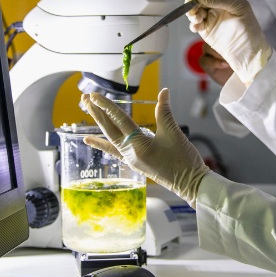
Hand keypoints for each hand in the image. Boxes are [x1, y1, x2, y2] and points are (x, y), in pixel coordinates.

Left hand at [82, 88, 208, 204]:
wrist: (190, 184)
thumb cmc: (184, 160)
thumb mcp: (174, 133)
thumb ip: (165, 111)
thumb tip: (163, 92)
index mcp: (139, 145)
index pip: (119, 121)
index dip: (107, 106)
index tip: (94, 96)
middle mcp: (131, 153)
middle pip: (109, 129)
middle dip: (96, 113)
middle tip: (84, 98)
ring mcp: (131, 159)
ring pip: (110, 138)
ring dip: (99, 123)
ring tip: (87, 111)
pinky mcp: (134, 162)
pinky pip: (113, 150)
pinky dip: (102, 143)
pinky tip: (89, 139)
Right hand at [185, 0, 272, 84]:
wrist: (249, 53)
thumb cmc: (250, 30)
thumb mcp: (239, 8)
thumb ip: (220, 0)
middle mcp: (217, 6)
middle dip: (193, 2)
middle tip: (193, 9)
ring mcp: (210, 18)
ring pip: (195, 10)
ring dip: (192, 13)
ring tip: (197, 19)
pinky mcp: (206, 30)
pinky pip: (195, 24)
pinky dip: (193, 24)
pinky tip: (197, 27)